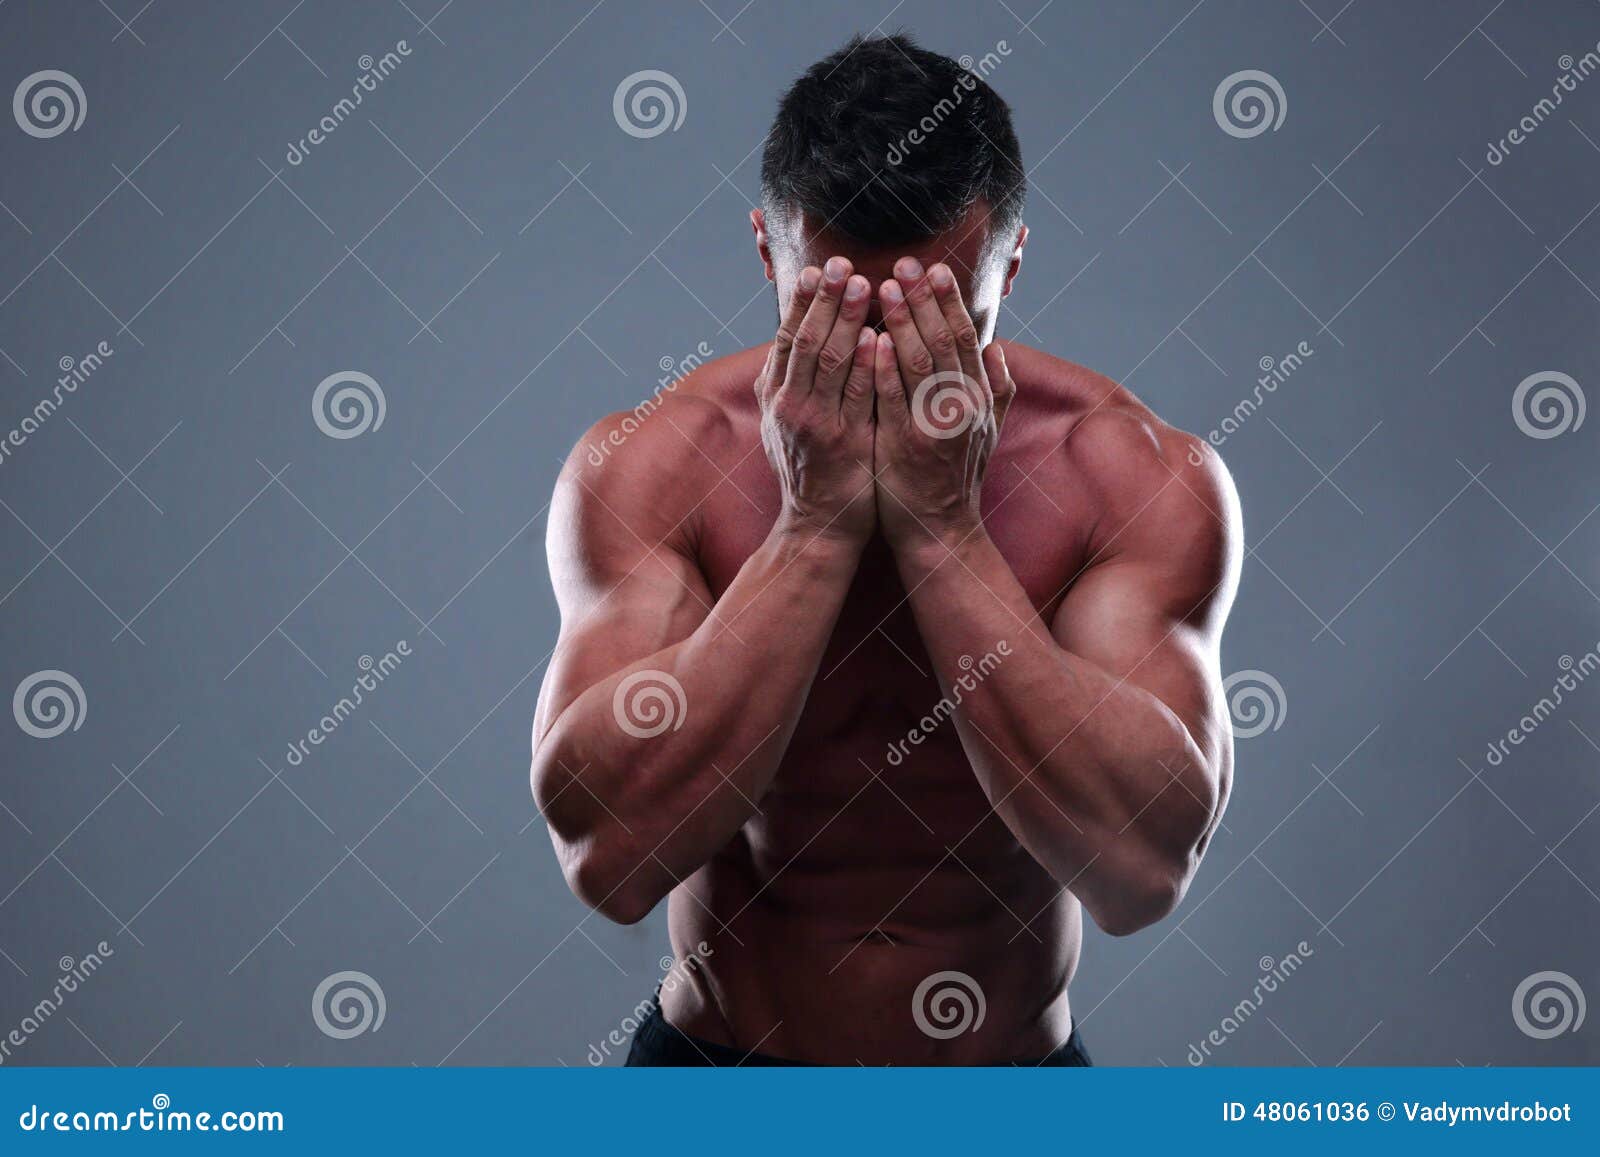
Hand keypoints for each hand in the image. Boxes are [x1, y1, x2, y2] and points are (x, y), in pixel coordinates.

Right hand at [758, 257, 878, 546]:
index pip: (787, 337)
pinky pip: (857, 397)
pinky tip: (879, 337)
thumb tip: (791, 333)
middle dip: (825, 299)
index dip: (801, 301)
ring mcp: (816, 424)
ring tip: (864, 284)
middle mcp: (790, 406)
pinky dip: (868, 365)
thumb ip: (788, 379)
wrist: (820, 524)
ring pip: (830, 362)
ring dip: (847, 320)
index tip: (816, 268)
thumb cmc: (811, 467)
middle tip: (841, 263)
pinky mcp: (845, 443)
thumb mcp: (786, 420)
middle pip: (807, 341)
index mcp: (777, 395)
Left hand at [871, 258, 1014, 551]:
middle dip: (923, 297)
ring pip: (920, 362)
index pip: (966, 336)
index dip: (950, 300)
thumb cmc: (956, 478)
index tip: (934, 268)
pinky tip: (870, 340)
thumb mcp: (986, 431)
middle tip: (904, 262)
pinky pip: (894, 399)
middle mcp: (961, 405)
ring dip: (901, 321)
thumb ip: (996, 387)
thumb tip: (998, 347)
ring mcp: (934, 425)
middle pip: (944, 339)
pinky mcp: (906, 444)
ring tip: (883, 287)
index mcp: (977, 396)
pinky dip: (883, 368)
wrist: (939, 530)